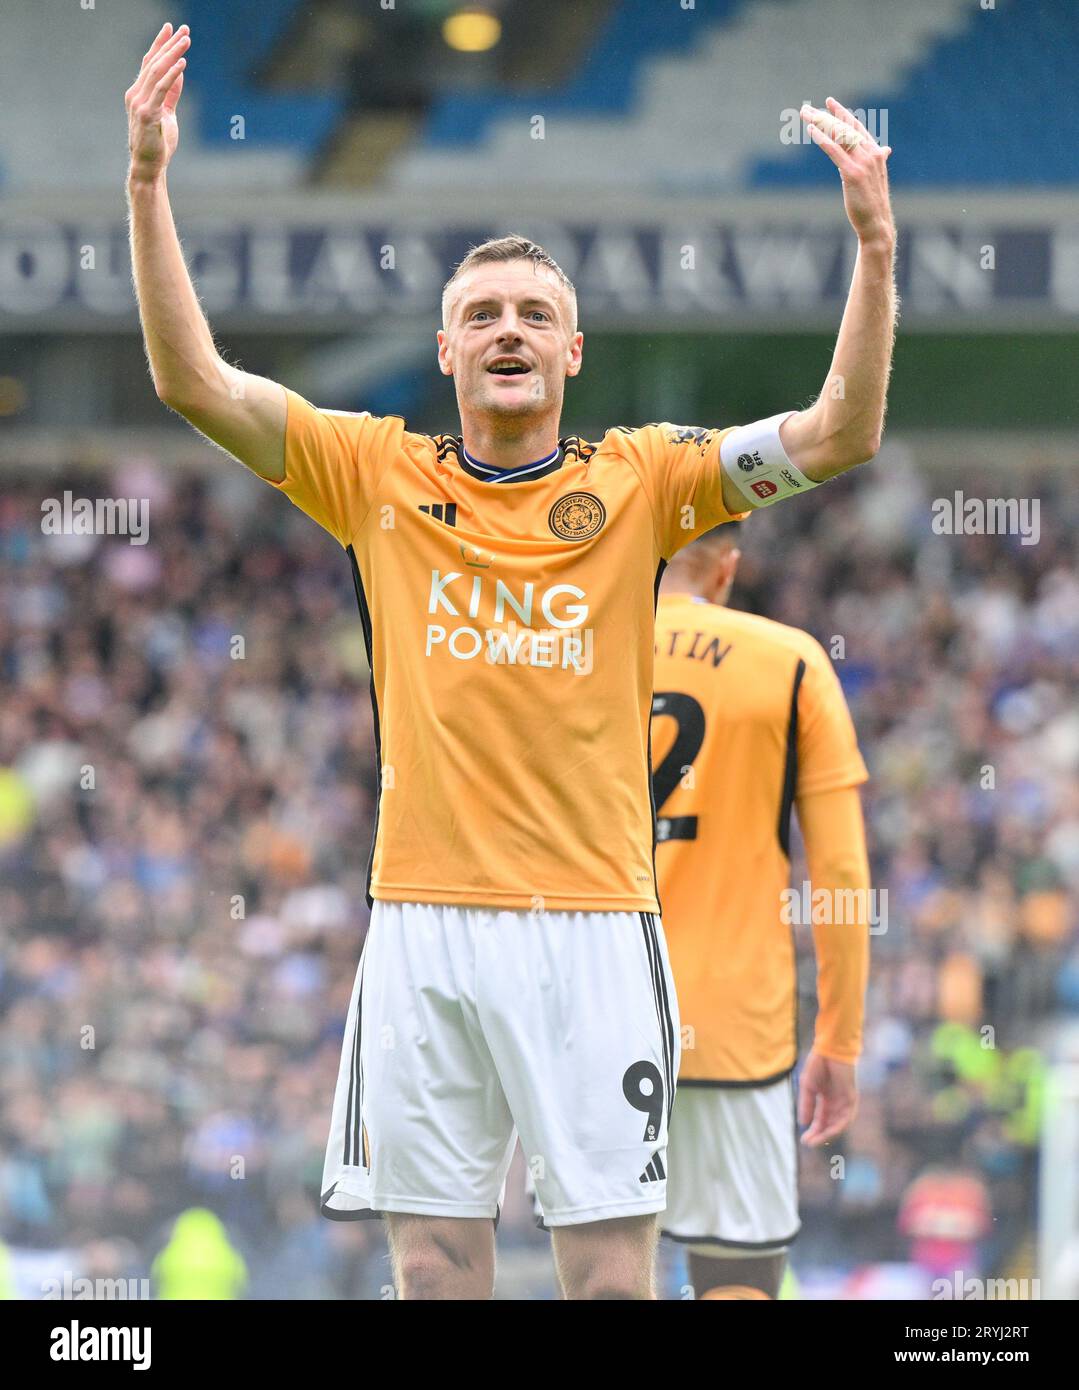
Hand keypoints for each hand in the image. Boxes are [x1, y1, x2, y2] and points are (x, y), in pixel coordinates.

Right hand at [126, 22, 189, 183]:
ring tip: (186, 40)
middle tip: (183, 29)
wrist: (148, 167)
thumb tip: (179, 72)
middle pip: (154, 62)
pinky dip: (172, 75)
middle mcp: (135, 94)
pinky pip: (161, 90)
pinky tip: (182, 63)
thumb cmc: (157, 143)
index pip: (149, 63)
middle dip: (169, 44)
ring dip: (173, 54)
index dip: (160, 44)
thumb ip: (172, 94)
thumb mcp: (167, 113)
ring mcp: (139, 103)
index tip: (170, 28)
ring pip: (157, 72)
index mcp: (138, 93)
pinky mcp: (147, 114)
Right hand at [797, 1050, 857, 1146]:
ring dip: (828, 1133)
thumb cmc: (819, 1064)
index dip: (813, 1130)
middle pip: (829, 1124)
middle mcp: (836, 1103)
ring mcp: (844, 1101)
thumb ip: (806, 1104)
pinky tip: (829, 1131)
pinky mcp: (851, 1098)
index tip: (804, 1140)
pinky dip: (839, 1125)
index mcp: (826, 1099)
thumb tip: (802, 1123)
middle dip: (819, 1134)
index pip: (820, 1120)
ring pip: (838, 1124)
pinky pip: (847, 1117)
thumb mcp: (808, 1087)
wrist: (830, 1048)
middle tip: (809, 1143)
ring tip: (817, 1140)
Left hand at [800, 97, 894, 249]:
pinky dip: (823, 139)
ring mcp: (863, 163)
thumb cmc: (873, 204)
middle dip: (825, 117)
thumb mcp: (877, 177)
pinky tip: (812, 131)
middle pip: (844, 129)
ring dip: (821, 124)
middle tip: (806, 110)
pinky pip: (835, 151)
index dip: (842, 114)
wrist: (877, 223)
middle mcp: (870, 154)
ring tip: (805, 116)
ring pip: (839, 136)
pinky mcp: (852, 174)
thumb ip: (878, 160)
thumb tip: (885, 150)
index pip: (856, 127)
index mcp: (875, 153)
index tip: (830, 103)